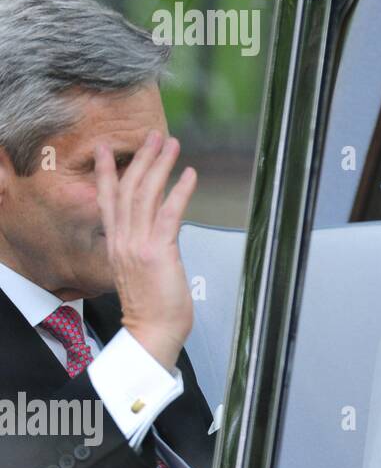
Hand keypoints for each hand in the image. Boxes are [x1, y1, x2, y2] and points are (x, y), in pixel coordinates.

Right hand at [94, 130, 197, 371]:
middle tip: (153, 136)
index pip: (107, 200)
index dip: (105, 172)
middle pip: (127, 189)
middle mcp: (122, 240)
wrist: (152, 332)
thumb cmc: (153, 305)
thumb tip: (159, 230)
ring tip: (171, 145)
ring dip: (160, 166)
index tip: (104, 149)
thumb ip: (143, 245)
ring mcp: (138, 245)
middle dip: (141, 159)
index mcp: (115, 243)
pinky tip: (190, 175)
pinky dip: (180, 192)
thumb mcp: (140, 269)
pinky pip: (168, 214)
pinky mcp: (157, 252)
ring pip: (145, 195)